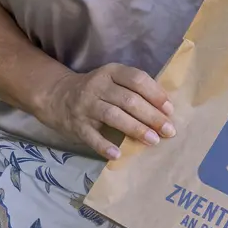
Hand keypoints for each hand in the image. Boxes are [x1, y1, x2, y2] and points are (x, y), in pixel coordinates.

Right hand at [34, 63, 174, 160]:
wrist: (58, 96)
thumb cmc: (97, 91)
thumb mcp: (112, 80)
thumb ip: (134, 90)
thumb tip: (166, 110)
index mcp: (110, 72)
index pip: (136, 79)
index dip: (155, 94)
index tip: (170, 110)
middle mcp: (97, 86)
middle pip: (128, 100)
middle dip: (151, 116)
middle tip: (168, 131)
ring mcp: (85, 105)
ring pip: (113, 115)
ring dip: (135, 128)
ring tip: (153, 141)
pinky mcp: (76, 124)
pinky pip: (91, 136)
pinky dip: (104, 145)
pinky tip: (117, 154)